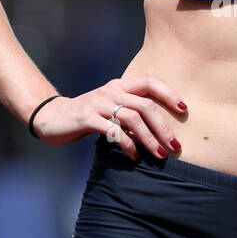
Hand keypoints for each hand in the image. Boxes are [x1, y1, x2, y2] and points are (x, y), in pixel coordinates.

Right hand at [31, 74, 186, 153]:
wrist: (52, 117)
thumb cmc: (88, 115)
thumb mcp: (111, 108)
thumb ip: (131, 112)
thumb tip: (159, 129)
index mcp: (120, 85)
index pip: (150, 82)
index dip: (169, 93)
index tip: (184, 110)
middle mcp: (111, 91)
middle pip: (146, 105)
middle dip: (163, 127)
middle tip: (175, 146)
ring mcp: (99, 103)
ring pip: (132, 118)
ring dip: (149, 138)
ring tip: (159, 154)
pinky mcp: (87, 118)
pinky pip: (113, 131)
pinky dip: (127, 144)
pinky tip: (134, 155)